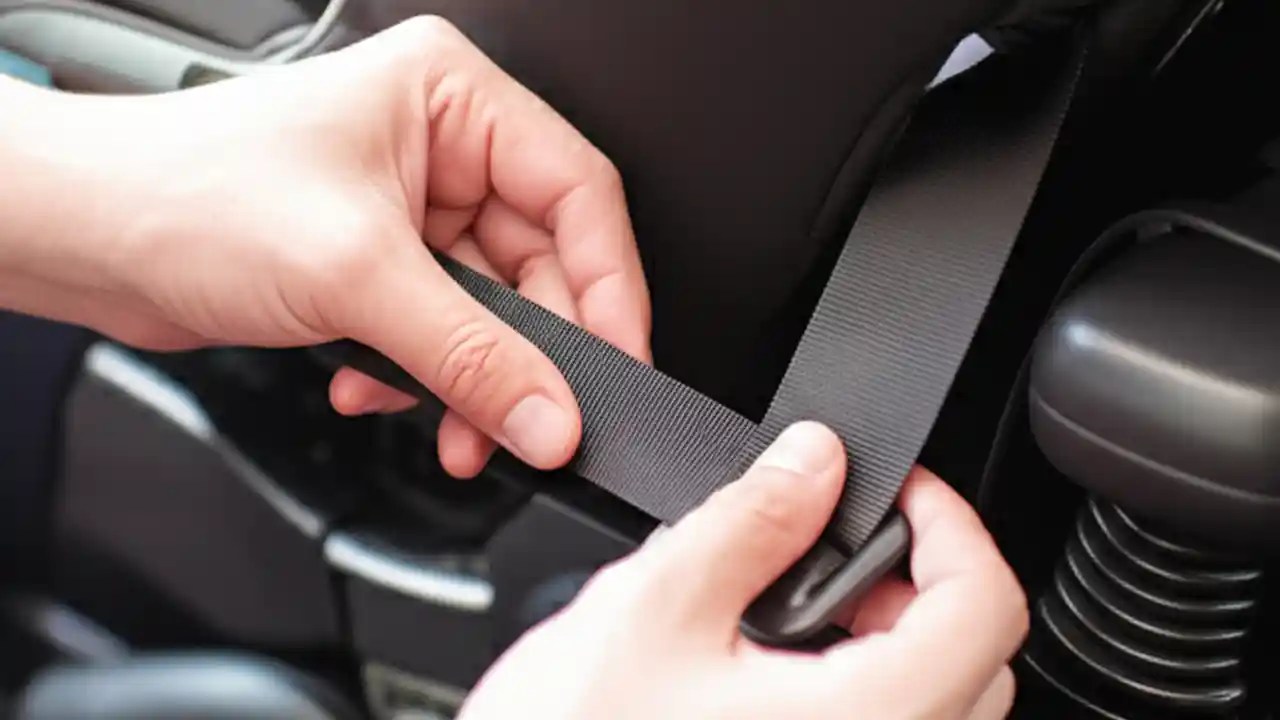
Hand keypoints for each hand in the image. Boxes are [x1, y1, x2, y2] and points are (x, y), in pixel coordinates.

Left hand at [0, 17, 648, 476]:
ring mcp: (410, 207)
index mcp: (450, 98)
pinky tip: (373, 387)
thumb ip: (471, 356)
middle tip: (528, 419)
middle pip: (540, 262)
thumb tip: (552, 414)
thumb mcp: (356, 275)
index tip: (619, 360)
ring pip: (493, 310)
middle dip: (528, 354)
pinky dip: (423, 375)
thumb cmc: (185, 193)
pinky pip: (445, 331)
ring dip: (472, 379)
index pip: (576, 191)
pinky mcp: (382, 262)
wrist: (85, 238)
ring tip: (451, 427)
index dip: (607, 284)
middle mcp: (439, 146)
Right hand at [459, 422, 1029, 719]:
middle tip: (829, 543)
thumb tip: (813, 462)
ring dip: (882, 633)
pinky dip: (853, 685)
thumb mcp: (655, 611)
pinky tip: (765, 670)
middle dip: (912, 576)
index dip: (950, 520)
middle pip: (975, 656)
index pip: (987, 605)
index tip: (895, 489)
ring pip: (935, 702)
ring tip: (779, 609)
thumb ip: (751, 521)